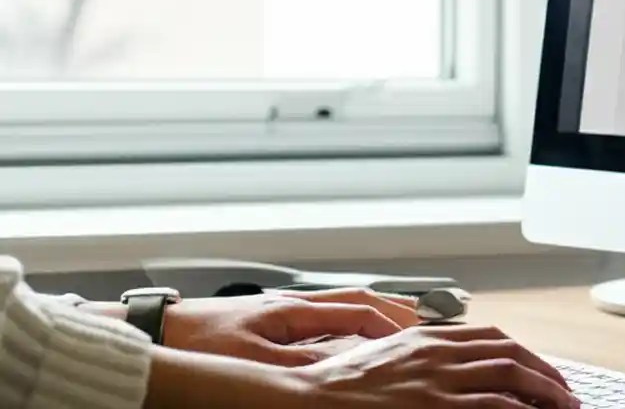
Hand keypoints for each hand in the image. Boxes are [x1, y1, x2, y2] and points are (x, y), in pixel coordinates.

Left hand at [161, 288, 419, 365]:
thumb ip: (305, 361)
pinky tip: (355, 340)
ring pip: (341, 309)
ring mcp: (280, 312)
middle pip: (357, 300)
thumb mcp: (256, 360)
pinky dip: (349, 326)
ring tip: (404, 326)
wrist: (154, 332)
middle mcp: (292, 304)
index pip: (359, 310)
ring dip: (375, 316)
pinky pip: (322, 320)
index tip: (418, 338)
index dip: (393, 324)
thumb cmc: (197, 343)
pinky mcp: (267, 323)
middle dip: (395, 309)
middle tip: (430, 320)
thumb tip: (348, 364)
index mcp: (293, 309)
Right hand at [294, 324, 578, 408]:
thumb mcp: (385, 354)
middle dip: (543, 372)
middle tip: (564, 392)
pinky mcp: (435, 407)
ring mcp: (438, 380)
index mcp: (427, 337)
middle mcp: (438, 352)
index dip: (524, 352)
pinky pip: (491, 406)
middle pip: (508, 353)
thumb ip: (420, 354)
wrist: (309, 397)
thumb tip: (448, 364)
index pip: (491, 336)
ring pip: (508, 376)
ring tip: (562, 406)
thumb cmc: (339, 382)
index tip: (540, 366)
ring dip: (543, 391)